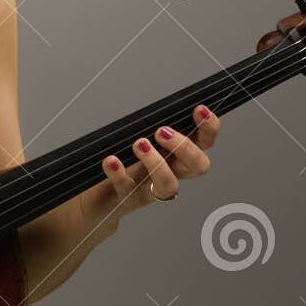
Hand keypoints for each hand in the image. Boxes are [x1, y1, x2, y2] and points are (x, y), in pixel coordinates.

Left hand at [78, 104, 221, 235]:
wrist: (97, 194)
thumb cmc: (124, 161)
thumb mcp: (140, 139)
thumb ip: (151, 126)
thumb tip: (159, 106)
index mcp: (177, 155)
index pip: (205, 143)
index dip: (208, 128)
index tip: (199, 109)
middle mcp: (171, 173)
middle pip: (198, 166)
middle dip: (185, 147)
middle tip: (161, 131)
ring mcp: (150, 189)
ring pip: (169, 184)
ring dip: (157, 162)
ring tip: (139, 144)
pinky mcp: (127, 198)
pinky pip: (127, 187)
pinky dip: (119, 173)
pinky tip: (111, 160)